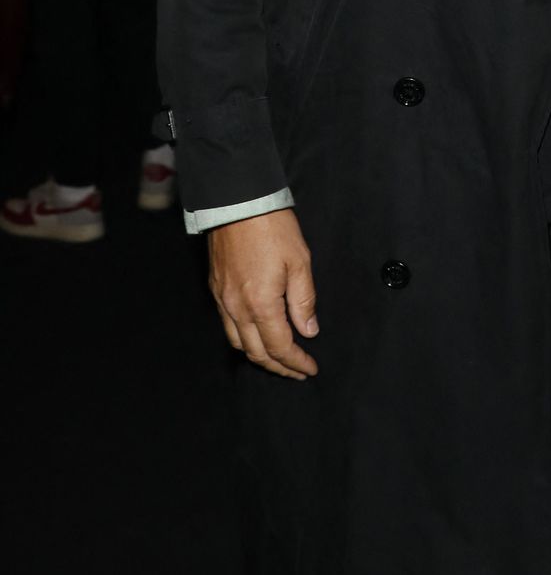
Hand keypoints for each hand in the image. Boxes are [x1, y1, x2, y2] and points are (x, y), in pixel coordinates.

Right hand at [208, 207, 318, 379]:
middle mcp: (237, 308)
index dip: (296, 362)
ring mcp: (222, 300)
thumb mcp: (300, 262)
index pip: (279, 347)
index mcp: (261, 304)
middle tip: (297, 372)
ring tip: (278, 360)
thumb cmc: (273, 228)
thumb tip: (309, 331)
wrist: (238, 202)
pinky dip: (243, 339)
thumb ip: (304, 300)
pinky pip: (227, 326)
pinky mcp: (215, 289)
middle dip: (278, 366)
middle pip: (256, 352)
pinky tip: (256, 335)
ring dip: (259, 356)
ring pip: (238, 342)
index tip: (310, 369)